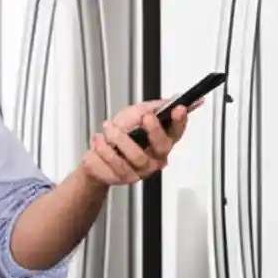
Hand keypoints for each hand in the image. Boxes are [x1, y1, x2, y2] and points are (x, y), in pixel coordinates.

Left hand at [80, 98, 200, 185]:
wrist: (97, 153)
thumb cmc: (120, 134)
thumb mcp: (136, 113)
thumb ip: (154, 107)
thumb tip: (174, 99)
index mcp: (162, 140)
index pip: (177, 132)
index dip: (180, 121)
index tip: (178, 109)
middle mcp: (155, 158)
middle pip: (162, 147)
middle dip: (155, 130)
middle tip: (145, 117)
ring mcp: (140, 170)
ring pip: (136, 157)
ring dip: (119, 137)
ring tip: (108, 127)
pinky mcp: (123, 178)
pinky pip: (115, 164)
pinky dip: (103, 148)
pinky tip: (100, 141)